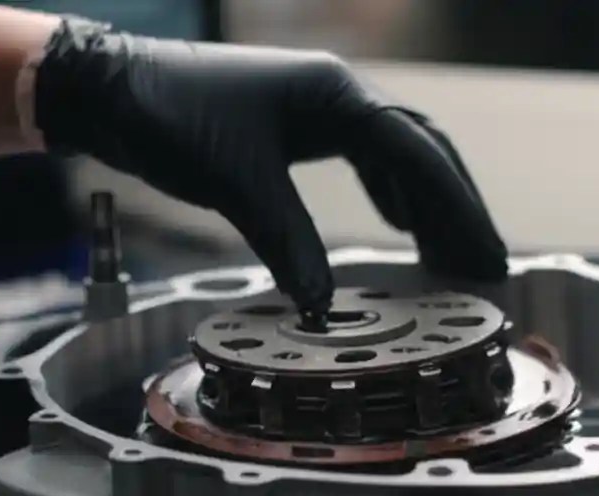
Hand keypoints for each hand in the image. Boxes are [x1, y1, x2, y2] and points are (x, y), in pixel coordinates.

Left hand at [33, 17, 507, 313]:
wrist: (111, 89)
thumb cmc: (171, 119)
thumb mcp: (238, 186)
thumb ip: (289, 243)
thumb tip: (324, 304)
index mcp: (336, 97)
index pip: (418, 156)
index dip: (457, 210)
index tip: (487, 255)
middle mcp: (337, 94)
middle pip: (420, 151)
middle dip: (456, 208)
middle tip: (486, 260)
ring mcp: (316, 106)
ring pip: (394, 154)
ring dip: (426, 202)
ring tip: (452, 251)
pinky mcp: (293, 123)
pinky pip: (361, 156)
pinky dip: (388, 190)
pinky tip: (395, 220)